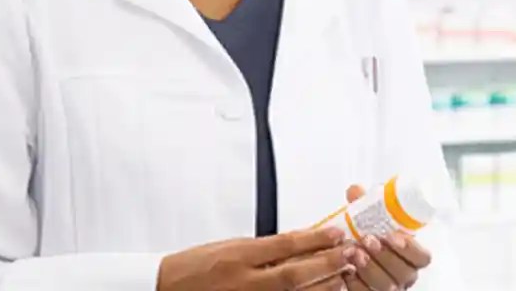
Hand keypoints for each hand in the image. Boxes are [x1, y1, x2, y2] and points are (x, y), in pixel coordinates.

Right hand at [157, 227, 356, 290]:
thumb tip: (299, 240)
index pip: (285, 244)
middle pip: (295, 274)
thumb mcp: (228, 247)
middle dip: (327, 263)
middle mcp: (243, 282)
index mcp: (238, 257)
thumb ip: (263, 248)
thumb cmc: (193, 267)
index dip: (315, 238)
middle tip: (351, 253)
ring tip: (344, 275)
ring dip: (322, 285)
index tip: (336, 232)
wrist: (165, 289)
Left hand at [344, 185, 432, 290]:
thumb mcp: (366, 218)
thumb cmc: (367, 236)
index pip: (423, 257)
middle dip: (385, 256)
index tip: (392, 235)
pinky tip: (346, 271)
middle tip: (367, 240)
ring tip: (353, 253)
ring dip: (370, 268)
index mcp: (411, 255)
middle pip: (405, 273)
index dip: (410, 248)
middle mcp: (404, 275)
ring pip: (387, 286)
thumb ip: (363, 204)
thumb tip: (354, 191)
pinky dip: (357, 284)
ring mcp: (390, 288)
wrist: (348, 256)